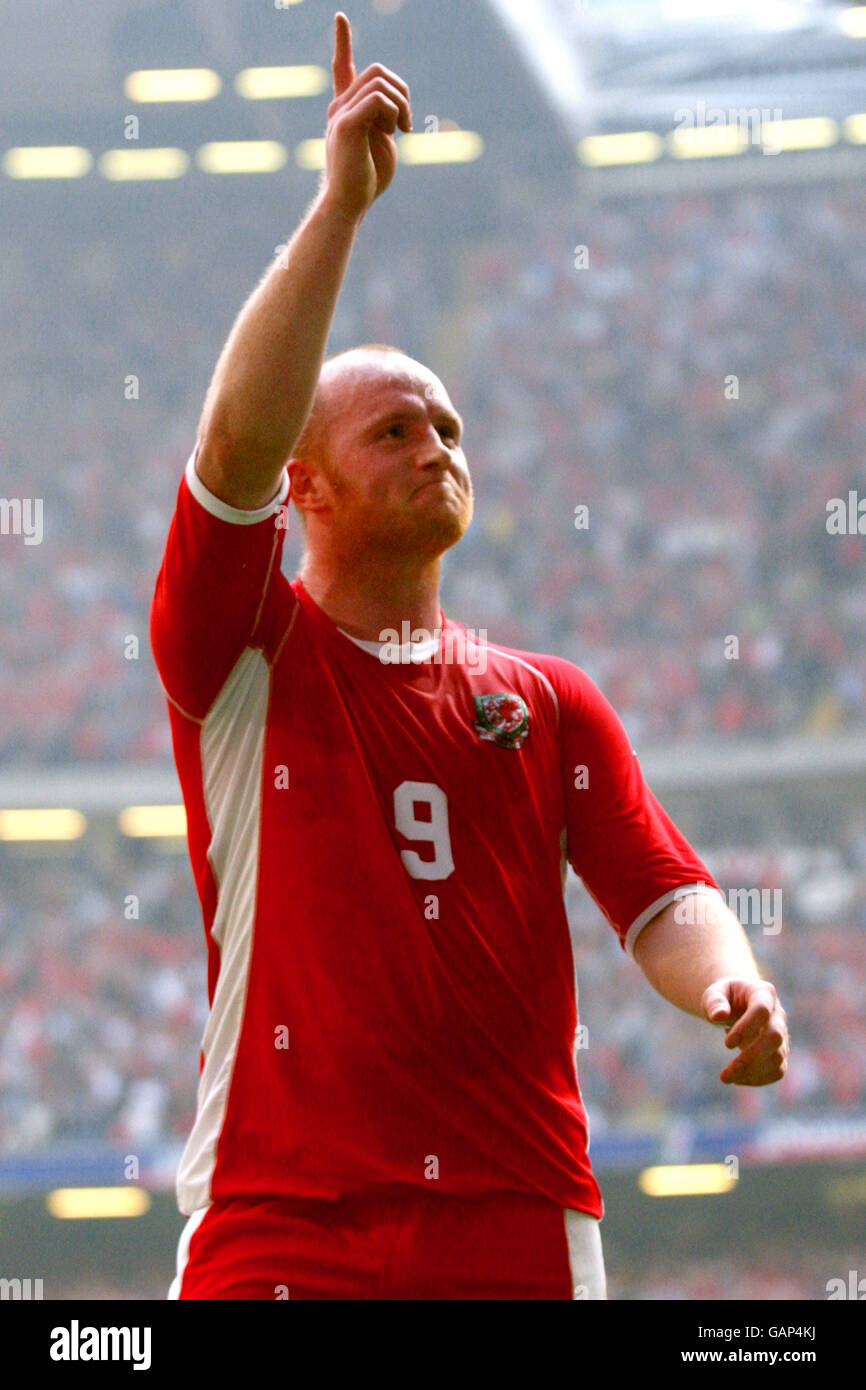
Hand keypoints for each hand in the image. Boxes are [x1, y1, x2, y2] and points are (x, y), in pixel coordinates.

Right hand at [322, 12, 411, 220]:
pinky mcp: (348, 123)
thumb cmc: (367, 179)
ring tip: (402, 131)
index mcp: (346, 109)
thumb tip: (398, 105)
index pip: (341, 67)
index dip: (342, 42)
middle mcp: (340, 106)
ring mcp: (341, 112)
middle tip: (407, 124)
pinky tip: (397, 133)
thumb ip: (385, 119)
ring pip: (381, 81)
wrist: (349, 203)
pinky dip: (396, 112)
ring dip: (402, 104)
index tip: (340, 18)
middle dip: (403, 91)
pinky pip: (380, 98)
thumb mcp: (381, 142)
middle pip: (378, 70)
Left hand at [702, 977, 788, 1085]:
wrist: (735, 1005)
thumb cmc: (724, 998)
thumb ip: (715, 1001)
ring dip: (752, 1072)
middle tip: (728, 1069)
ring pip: (778, 1057)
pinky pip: (778, 1070)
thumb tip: (718, 1016)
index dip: (746, 1028)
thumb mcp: (714, 993)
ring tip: (726, 1077)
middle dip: (752, 1056)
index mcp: (763, 993)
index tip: (727, 1044)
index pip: (762, 1010)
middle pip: (774, 1037)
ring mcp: (782, 1034)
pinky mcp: (779, 1052)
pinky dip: (759, 1079)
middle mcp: (777, 1014)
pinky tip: (737, 1079)